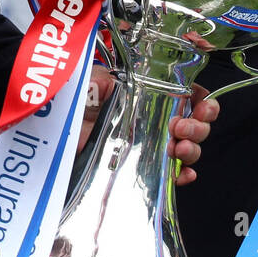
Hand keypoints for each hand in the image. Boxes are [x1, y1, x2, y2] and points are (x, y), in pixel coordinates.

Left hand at [77, 68, 217, 186]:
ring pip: (187, 148)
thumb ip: (98, 81)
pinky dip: (182, 174)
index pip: (187, 93)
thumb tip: (105, 85)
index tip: (202, 104)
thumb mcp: (88, 84)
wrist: (55, 132)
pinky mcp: (140, 168)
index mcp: (149, 92)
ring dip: (192, 149)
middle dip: (198, 126)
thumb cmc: (74, 103)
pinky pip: (170, 173)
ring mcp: (149, 145)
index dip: (201, 99)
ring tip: (179, 149)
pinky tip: (182, 173)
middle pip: (194, 123)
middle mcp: (154, 118)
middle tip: (181, 127)